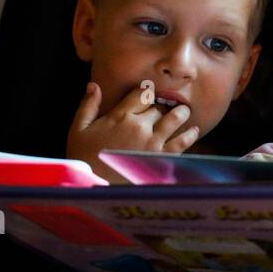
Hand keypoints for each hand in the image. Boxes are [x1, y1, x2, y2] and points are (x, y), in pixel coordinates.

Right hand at [67, 82, 199, 179]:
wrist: (93, 186)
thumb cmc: (84, 158)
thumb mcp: (79, 129)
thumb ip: (88, 106)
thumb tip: (94, 85)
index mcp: (120, 116)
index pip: (143, 93)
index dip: (147, 92)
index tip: (149, 95)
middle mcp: (139, 126)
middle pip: (159, 107)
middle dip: (162, 106)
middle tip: (165, 108)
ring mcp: (153, 142)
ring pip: (175, 119)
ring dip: (181, 113)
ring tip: (183, 112)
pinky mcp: (162, 158)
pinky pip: (182, 143)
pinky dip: (190, 135)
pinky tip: (193, 131)